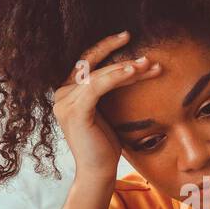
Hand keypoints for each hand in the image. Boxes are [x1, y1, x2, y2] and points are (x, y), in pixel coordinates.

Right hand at [51, 30, 162, 181]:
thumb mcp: (108, 110)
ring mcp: (65, 102)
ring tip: (148, 64)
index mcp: (67, 93)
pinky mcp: (75, 111)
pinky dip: (115, 77)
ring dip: (126, 68)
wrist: (98, 172)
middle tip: (144, 51)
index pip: (86, 62)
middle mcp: (61, 95)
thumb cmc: (105, 145)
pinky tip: (133, 72)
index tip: (127, 36)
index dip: (105, 47)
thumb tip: (131, 67)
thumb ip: (109, 89)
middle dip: (119, 56)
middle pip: (93, 65)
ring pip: (98, 75)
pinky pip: (97, 86)